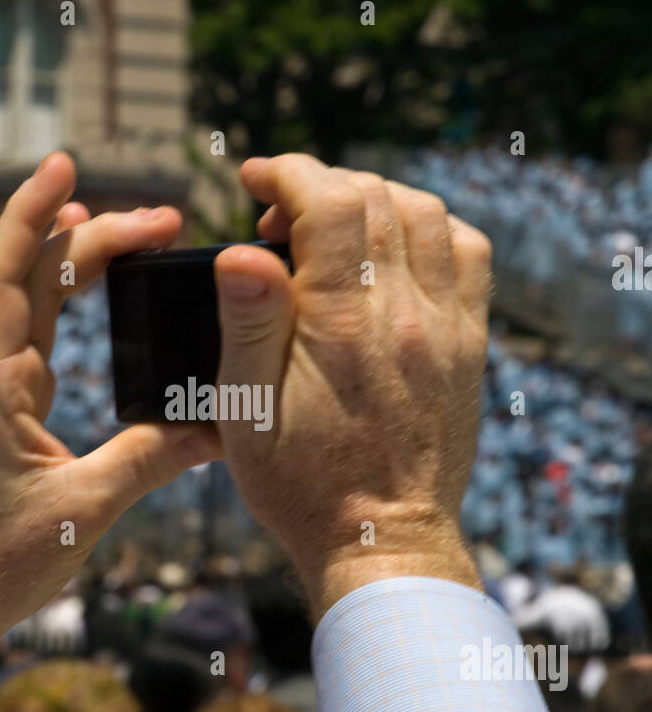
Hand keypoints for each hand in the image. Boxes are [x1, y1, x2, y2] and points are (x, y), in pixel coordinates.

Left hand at [0, 154, 218, 711]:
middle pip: (31, 276)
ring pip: (31, 301)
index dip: (33, 213)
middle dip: (92, 235)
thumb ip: (150, 461)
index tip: (65, 165)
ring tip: (141, 236)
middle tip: (166, 220)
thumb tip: (219, 429)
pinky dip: (68, 300)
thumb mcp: (82, 511)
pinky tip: (98, 291)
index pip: (6, 276)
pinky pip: (35, 334)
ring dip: (80, 261)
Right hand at [213, 155, 490, 618]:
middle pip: (375, 196)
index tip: (255, 178)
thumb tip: (242, 250)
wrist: (382, 539)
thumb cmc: (301, 484)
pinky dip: (431, 229)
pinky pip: (469, 253)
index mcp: (343, 322)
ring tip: (331, 228)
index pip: (329, 199)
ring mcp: (447, 326)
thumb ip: (248, 322)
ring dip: (374, 199)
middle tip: (277, 217)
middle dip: (320, 184)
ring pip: (426, 214)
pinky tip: (395, 252)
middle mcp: (406, 312)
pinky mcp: (468, 345)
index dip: (287, 172)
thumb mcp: (247, 411)